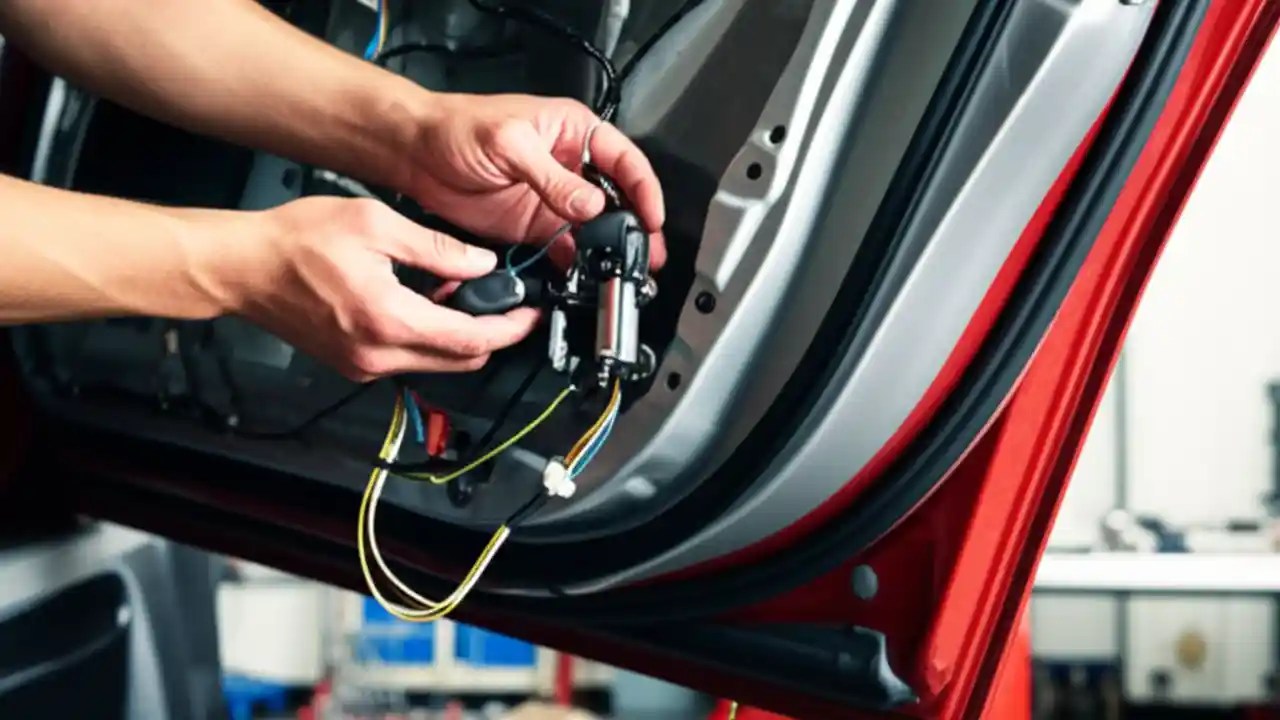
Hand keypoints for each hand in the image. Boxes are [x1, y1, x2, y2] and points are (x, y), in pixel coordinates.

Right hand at [223, 197, 538, 380]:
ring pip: (436, 362)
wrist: (242, 267)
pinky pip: (408, 358)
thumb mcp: (375, 225)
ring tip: (458, 291)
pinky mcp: (353, 365)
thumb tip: (482, 263)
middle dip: (490, 334)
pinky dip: (428, 337)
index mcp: (389, 320)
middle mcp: (378, 355)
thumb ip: (436, 248)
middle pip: (460, 360)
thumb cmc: (296, 241)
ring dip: (458, 335)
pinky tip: (425, 301)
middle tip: (504, 300)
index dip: (509, 329)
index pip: (470, 340)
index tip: (530, 315)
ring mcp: (364, 366)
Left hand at [404, 93, 667, 268]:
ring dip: (610, 252)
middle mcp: (571, 167)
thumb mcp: (509, 144)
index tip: (652, 219)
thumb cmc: (457, 128)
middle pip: (617, 200)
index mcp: (574, 132)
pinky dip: (577, 265)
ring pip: (595, 230)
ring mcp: (554, 200)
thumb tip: (592, 205)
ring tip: (623, 274)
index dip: (644, 190)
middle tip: (645, 257)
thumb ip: (552, 178)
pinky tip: (585, 278)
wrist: (415, 153)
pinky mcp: (534, 227)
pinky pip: (565, 249)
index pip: (625, 161)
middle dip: (634, 229)